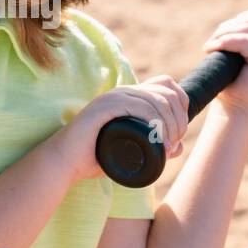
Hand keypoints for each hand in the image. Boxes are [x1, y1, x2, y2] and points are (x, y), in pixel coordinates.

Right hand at [53, 74, 190, 183]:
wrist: (65, 162)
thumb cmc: (95, 158)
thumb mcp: (131, 151)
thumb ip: (155, 148)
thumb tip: (178, 147)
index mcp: (130, 95)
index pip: (167, 85)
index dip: (181, 105)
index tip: (179, 132)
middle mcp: (123, 91)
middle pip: (167, 93)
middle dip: (179, 119)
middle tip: (173, 143)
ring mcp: (113, 97)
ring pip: (157, 100)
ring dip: (170, 124)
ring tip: (167, 146)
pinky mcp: (104, 107)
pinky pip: (138, 106)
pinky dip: (154, 122)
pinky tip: (157, 137)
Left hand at [202, 6, 247, 119]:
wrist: (236, 110)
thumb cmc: (235, 83)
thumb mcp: (242, 52)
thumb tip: (243, 17)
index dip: (239, 20)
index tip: (221, 36)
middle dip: (228, 27)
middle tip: (212, 43)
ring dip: (223, 34)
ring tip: (211, 46)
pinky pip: (245, 39)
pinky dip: (225, 41)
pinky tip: (212, 49)